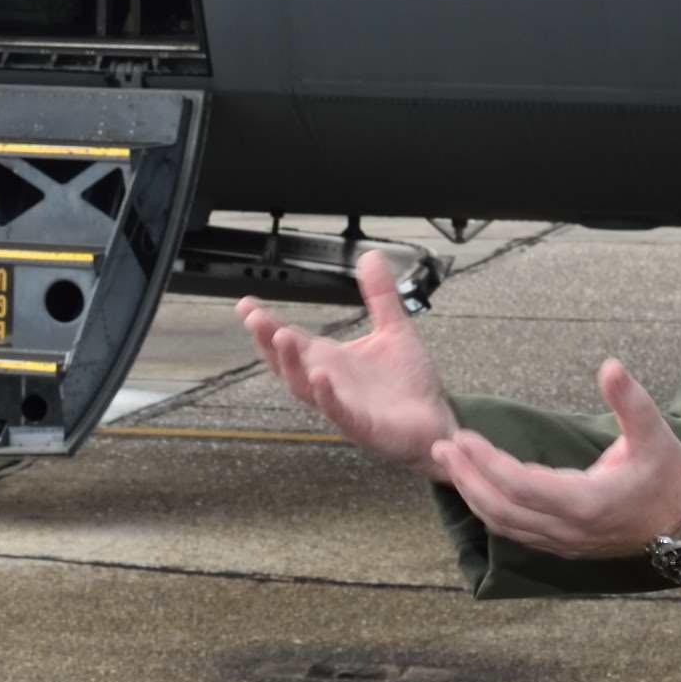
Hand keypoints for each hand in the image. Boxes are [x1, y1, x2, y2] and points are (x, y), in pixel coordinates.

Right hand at [244, 253, 461, 467]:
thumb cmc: (410, 384)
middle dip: (268, 341)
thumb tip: (372, 256)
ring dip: (291, 364)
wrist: (435, 421)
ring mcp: (341, 405)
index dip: (266, 324)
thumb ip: (380, 295)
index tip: (245, 304)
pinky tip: (321, 376)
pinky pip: (338, 412)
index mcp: (330, 360)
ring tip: (282, 337)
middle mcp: (328, 382)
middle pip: (286, 363)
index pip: (290, 339)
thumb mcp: (394, 330)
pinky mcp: (360, 425)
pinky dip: (326, 396)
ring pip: (303, 388)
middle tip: (254, 319)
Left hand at [429, 360, 680, 564]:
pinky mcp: (562, 546)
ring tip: (450, 464)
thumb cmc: (670, 477)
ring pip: (504, 524)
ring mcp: (563, 542)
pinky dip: (490, 510)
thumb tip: (610, 365)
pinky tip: (475, 488)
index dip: (487, 462)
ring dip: (473, 495)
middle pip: (501, 508)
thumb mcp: (655, 434)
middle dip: (467, 477)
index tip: (462, 437)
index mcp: (586, 502)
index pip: (520, 484)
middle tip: (441, 447)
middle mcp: (568, 529)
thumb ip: (630, 400)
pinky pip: (515, 531)